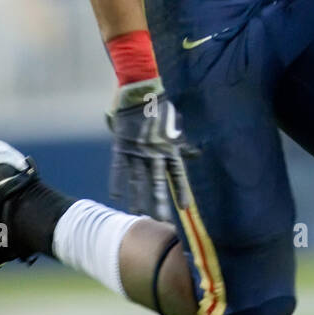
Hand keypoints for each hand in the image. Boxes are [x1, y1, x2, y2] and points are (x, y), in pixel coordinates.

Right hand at [107, 78, 197, 220]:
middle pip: (158, 183)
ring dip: (138, 199)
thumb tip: (197, 153)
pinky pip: (118, 168)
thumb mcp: (174, 125)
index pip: (177, 174)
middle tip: (161, 222)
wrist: (139, 92)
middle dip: (159, 203)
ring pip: (137, 180)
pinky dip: (117, 181)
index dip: (181, 190)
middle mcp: (154, 153)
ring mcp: (137, 151)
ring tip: (137, 216)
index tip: (185, 208)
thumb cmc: (159, 108)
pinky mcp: (121, 147)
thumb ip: (182, 143)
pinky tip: (116, 196)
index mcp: (169, 147)